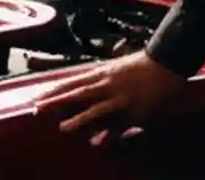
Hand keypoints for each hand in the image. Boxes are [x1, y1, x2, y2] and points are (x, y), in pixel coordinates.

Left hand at [35, 50, 186, 145]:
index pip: (72, 82)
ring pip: (96, 110)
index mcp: (102, 73)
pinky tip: (96, 142)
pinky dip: (107, 135)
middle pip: (77, 94)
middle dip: (57, 102)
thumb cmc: (140, 64)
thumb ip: (98, 76)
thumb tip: (82, 84)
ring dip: (79, 119)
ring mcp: (120, 98)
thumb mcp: (114, 66)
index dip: (54, 91)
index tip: (38, 97)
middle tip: (38, 109)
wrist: (166, 62)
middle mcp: (107, 84)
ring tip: (63, 127)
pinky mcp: (134, 110)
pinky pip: (118, 125)